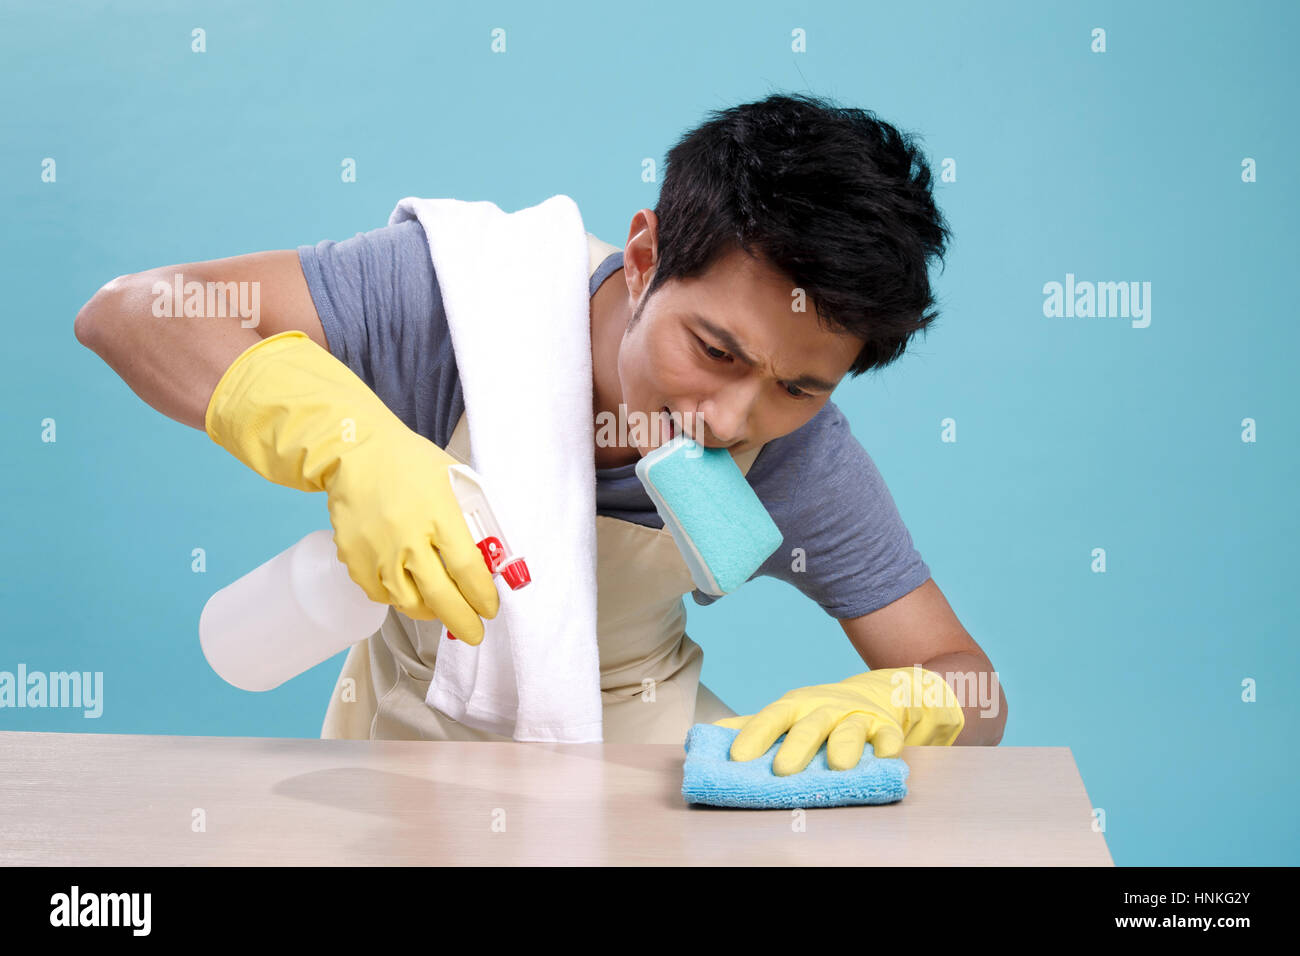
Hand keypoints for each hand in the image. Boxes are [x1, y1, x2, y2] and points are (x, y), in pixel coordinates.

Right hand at [204, 330, 500, 642]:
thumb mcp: (453, 478)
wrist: (353, 451)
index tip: (490, 608)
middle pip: (440, 596)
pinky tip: (410, 592)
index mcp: (438, 513)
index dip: (482, 596)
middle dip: (462, 621)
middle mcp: (406, 537)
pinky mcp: (353, 557)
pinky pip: (379, 594)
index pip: (466, 569)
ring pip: (408, 602)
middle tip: (474, 633)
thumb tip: (491, 554)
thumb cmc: (409, 462)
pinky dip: (398, 599)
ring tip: (443, 610)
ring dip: (431, 613)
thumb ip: (471, 515)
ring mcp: (376, 550)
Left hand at [712, 666, 964, 774]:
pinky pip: (890, 737)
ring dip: (845, 745)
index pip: (772, 718)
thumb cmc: (822, 712)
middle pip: (810, 725)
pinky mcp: (887, 729)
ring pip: (851, 730)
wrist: (878, 693)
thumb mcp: (789, 714)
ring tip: (838, 766)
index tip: (737, 757)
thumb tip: (709, 735)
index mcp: (797, 707)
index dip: (755, 735)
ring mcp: (857, 717)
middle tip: (782, 769)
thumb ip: (754, 726)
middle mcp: (825, 709)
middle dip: (797, 746)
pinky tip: (886, 758)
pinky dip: (889, 747)